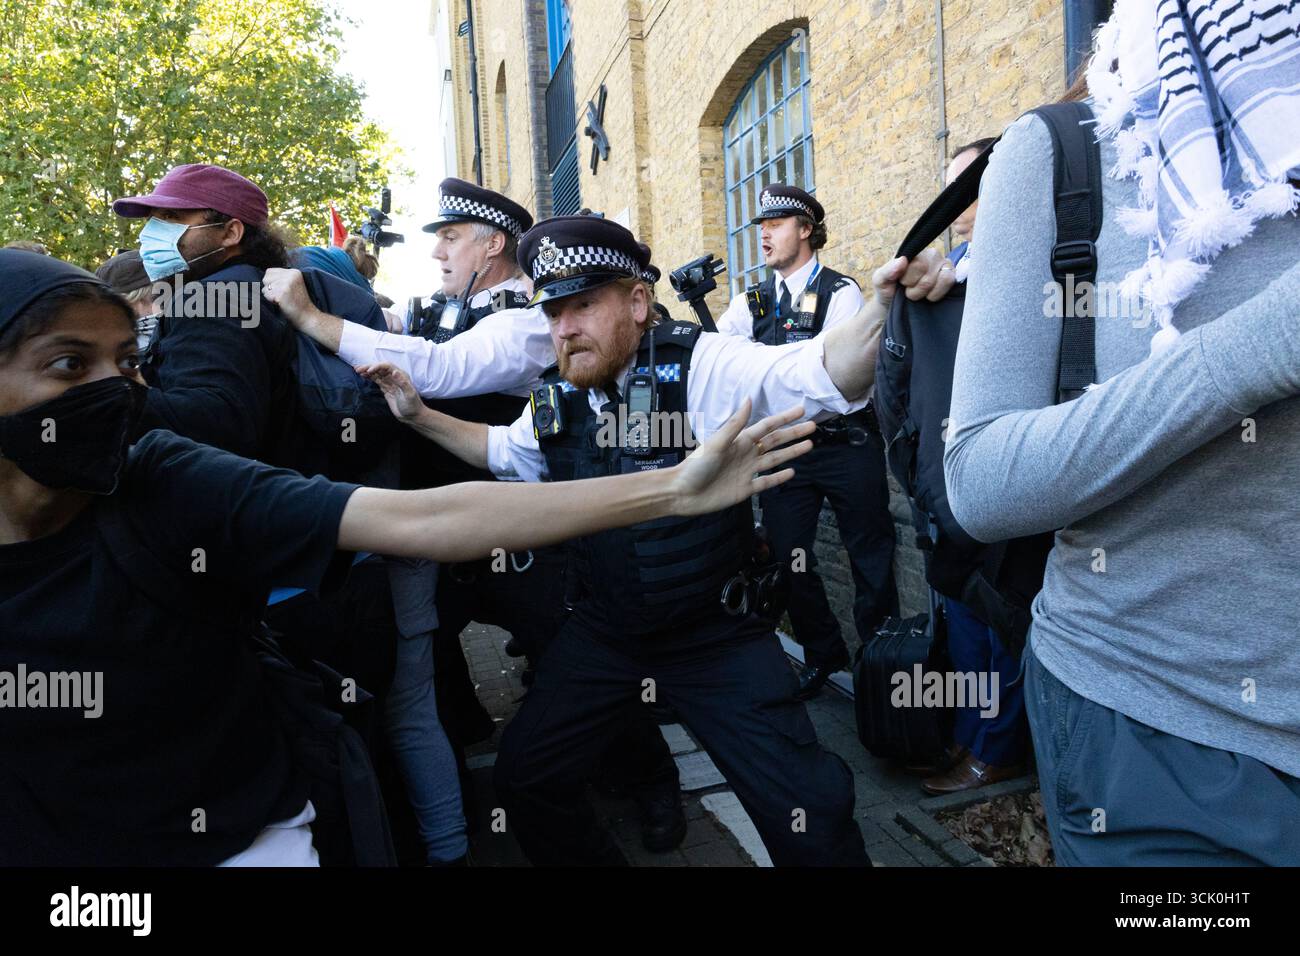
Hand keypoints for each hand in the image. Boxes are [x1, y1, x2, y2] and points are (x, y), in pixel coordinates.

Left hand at [262, 268, 316, 324]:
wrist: (307, 315)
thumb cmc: (298, 302)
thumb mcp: (293, 284)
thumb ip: (281, 277)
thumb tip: (264, 277)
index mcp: (294, 272)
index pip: (269, 271)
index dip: (271, 282)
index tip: (282, 290)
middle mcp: (290, 275)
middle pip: (266, 278)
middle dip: (270, 288)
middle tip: (282, 295)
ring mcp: (286, 284)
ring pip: (265, 287)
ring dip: (270, 295)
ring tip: (282, 299)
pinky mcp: (281, 293)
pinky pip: (266, 295)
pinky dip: (271, 301)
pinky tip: (281, 303)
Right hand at [357, 362, 424, 420]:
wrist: (412, 416)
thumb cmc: (413, 405)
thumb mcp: (409, 394)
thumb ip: (402, 383)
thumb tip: (394, 371)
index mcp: (401, 375)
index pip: (387, 366)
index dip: (377, 366)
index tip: (369, 371)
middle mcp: (395, 377)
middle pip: (380, 369)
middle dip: (369, 367)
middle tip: (358, 369)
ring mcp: (390, 383)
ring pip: (377, 374)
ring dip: (367, 371)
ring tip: (357, 370)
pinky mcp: (386, 389)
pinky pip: (377, 380)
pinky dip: (370, 377)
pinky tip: (363, 376)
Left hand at [670, 401, 813, 515]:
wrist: (682, 493)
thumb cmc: (695, 466)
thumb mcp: (716, 443)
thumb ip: (735, 423)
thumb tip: (749, 399)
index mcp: (739, 441)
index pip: (767, 426)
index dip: (784, 418)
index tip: (801, 410)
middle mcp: (746, 454)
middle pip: (775, 442)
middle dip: (794, 433)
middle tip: (812, 426)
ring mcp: (747, 472)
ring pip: (775, 460)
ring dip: (792, 452)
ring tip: (809, 445)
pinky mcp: (745, 489)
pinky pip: (766, 482)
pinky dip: (779, 477)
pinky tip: (792, 472)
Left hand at [871, 248, 956, 310]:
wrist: (892, 305)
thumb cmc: (887, 289)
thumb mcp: (880, 280)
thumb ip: (888, 270)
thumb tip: (903, 260)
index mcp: (912, 251)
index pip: (917, 264)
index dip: (907, 280)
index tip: (901, 282)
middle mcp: (929, 254)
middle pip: (928, 275)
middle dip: (915, 289)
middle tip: (908, 290)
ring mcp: (942, 264)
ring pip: (941, 279)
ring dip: (926, 293)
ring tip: (918, 293)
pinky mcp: (951, 275)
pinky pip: (950, 281)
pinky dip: (937, 293)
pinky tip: (929, 296)